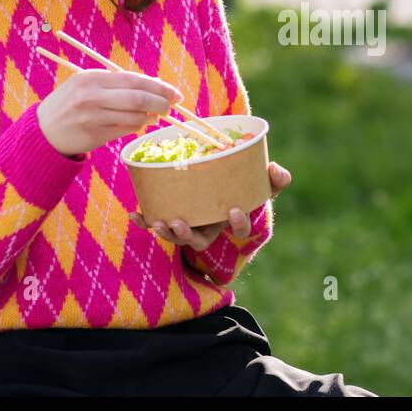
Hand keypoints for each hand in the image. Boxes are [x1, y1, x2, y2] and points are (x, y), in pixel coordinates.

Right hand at [37, 69, 182, 156]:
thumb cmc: (71, 104)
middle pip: (138, 98)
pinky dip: (139, 126)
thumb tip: (155, 85)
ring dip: (151, 116)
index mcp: (91, 78)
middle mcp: (92, 96)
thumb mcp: (87, 85)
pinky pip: (126, 130)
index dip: (158, 86)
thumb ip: (117, 84)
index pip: (134, 80)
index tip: (174, 92)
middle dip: (161, 102)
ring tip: (155, 115)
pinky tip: (142, 123)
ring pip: (135, 116)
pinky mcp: (95, 135)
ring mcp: (93, 117)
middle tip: (172, 106)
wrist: (43, 131)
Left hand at [131, 161, 291, 248]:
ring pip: (178, 236)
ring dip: (166, 232)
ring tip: (158, 222)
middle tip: (179, 223)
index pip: (240, 229)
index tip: (234, 210)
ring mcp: (191, 224)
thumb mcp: (263, 181)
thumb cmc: (244, 184)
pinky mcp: (173, 217)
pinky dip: (145, 220)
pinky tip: (135, 215)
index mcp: (233, 219)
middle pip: (200, 241)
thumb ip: (275, 178)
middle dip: (188, 235)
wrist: (221, 181)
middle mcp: (210, 227)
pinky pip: (157, 222)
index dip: (238, 223)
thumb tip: (277, 170)